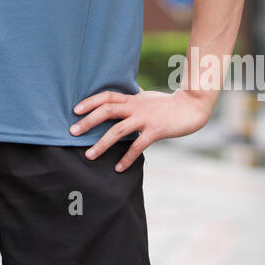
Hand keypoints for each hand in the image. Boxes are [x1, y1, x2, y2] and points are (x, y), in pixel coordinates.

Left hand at [70, 88, 208, 169]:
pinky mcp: (155, 131)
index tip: (75, 110)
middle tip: (72, 132)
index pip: (106, 96)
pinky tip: (118, 168)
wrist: (191, 107)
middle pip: (106, 111)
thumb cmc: (168, 104)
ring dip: (102, 144)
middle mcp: (136, 107)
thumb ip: (133, 100)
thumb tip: (120, 102)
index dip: (90, 102)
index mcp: (132, 99)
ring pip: (118, 130)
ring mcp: (145, 118)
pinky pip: (137, 146)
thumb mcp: (147, 98)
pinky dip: (126, 158)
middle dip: (88, 122)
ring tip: (89, 155)